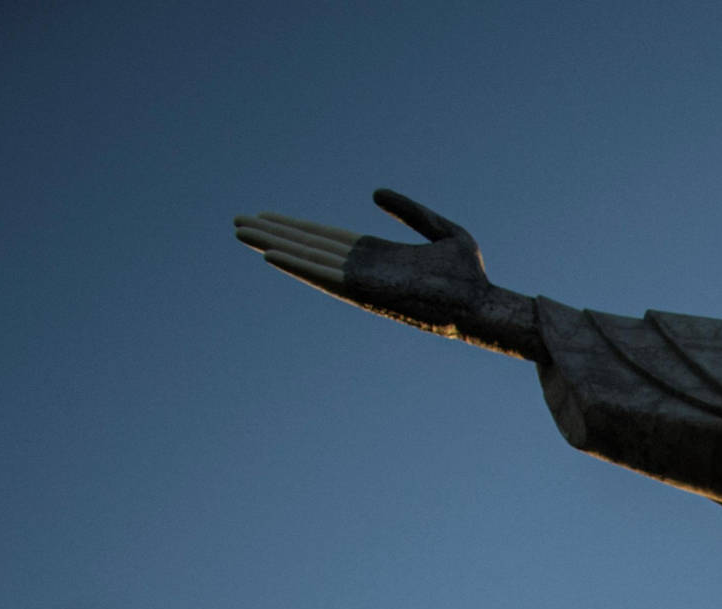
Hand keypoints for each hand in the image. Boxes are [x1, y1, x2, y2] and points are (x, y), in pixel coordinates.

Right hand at [232, 190, 539, 358]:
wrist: (484, 303)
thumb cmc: (471, 274)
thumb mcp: (443, 230)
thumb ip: (411, 211)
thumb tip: (374, 193)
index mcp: (378, 253)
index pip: (326, 238)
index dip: (295, 227)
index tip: (267, 217)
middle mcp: (363, 267)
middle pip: (308, 246)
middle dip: (274, 234)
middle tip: (238, 222)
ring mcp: (361, 280)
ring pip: (307, 260)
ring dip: (273, 246)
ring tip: (241, 233)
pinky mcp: (365, 292)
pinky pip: (323, 277)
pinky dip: (296, 266)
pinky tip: (270, 255)